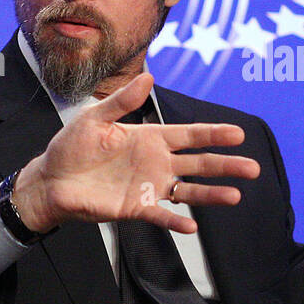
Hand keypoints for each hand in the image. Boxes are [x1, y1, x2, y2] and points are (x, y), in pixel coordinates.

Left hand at [12, 73, 259, 233]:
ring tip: (236, 195)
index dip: (213, 134)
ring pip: (188, 191)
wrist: (50, 180)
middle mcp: (155, 163)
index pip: (189, 135)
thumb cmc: (70, 147)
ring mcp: (148, 186)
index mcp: (149, 138)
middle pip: (198, 163)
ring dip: (211, 194)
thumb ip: (121, 102)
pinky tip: (192, 226)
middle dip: (225, 164)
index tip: (239, 133)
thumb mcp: (94, 119)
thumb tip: (148, 77)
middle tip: (253, 167)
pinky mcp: (135, 208)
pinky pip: (161, 216)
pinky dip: (176, 222)